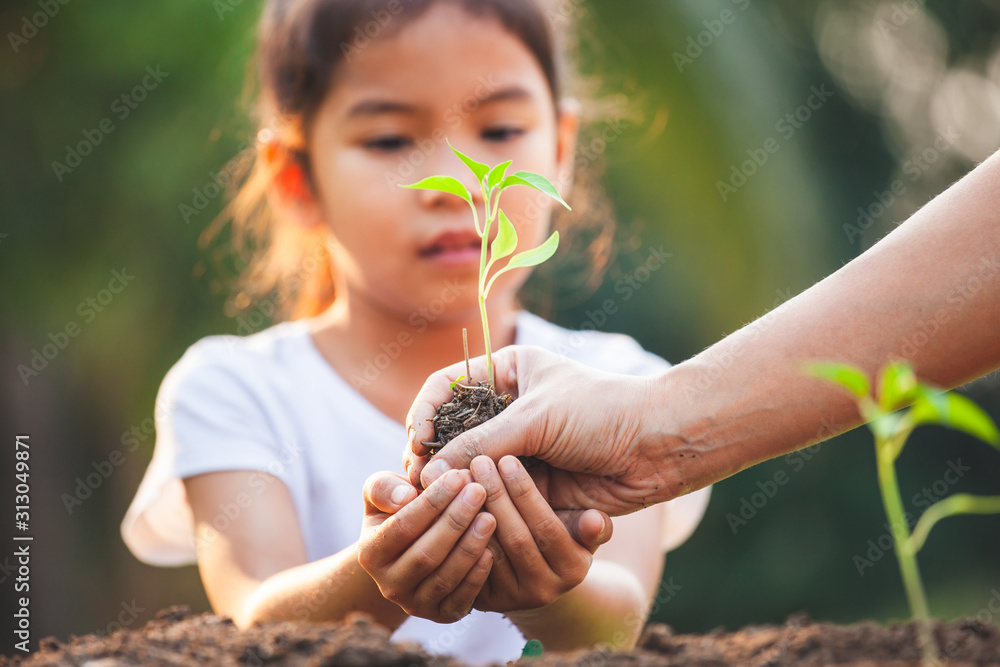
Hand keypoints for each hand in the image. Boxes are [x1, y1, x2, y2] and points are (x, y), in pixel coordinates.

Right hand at [358, 469, 496, 622]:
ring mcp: (414, 604)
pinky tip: (492, 550)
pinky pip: (461, 600)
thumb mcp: (384, 493)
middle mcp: (389, 585)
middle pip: (425, 554)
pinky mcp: (441, 615)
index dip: (432, 501)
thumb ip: (384, 488)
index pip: (402, 526)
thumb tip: (405, 497)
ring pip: (445, 577)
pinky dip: (477, 577)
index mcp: (370, 553)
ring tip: (490, 516)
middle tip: (479, 491)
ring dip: (469, 546)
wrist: (410, 550)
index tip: (458, 476)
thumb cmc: (400, 510)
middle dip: (455, 520)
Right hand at [404, 346, 683, 515]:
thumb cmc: (601, 413)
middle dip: (434, 456)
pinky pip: (492, 493)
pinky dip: (479, 503)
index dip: (425, 413)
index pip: (446, 387)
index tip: (418, 442)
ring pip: (469, 466)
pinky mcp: (529, 482)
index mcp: (506, 373)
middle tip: (420, 482)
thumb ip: (480, 443)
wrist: (657, 447)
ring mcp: (517, 446)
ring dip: (455, 483)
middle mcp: (506, 409)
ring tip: (441, 500)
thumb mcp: (536, 419)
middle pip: (451, 432)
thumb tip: (427, 473)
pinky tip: (467, 513)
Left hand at [466, 455, 608, 612]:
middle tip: (479, 461)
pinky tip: (451, 501)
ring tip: (462, 477)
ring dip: (473, 512)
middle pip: (516, 539)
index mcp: (573, 570)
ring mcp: (514, 599)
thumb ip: (590, 524)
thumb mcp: (579, 529)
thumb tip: (596, 520)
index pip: (546, 527)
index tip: (507, 459)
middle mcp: (545, 591)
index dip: (526, 493)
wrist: (534, 575)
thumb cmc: (559, 534)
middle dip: (496, 496)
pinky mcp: (486, 602)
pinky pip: (469, 564)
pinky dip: (460, 532)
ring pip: (489, 551)